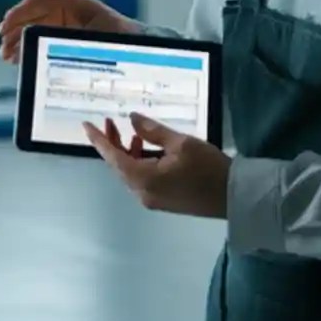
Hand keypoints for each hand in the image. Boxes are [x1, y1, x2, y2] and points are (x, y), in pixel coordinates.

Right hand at [0, 0, 136, 62]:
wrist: (142, 49)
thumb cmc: (123, 39)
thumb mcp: (93, 38)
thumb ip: (64, 38)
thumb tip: (35, 41)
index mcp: (75, 4)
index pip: (38, 3)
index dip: (18, 15)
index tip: (4, 28)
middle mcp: (70, 11)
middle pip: (33, 18)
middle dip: (16, 33)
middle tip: (4, 51)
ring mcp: (69, 23)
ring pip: (36, 29)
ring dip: (20, 42)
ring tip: (9, 58)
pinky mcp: (70, 36)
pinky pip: (44, 38)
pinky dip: (32, 47)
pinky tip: (22, 58)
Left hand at [84, 113, 230, 218]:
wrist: (234, 196)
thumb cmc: (208, 167)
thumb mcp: (181, 143)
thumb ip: (153, 131)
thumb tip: (132, 119)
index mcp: (143, 179)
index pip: (112, 157)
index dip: (98, 140)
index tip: (86, 125)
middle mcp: (142, 193)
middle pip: (118, 166)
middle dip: (113, 143)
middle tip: (111, 121)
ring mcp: (152, 200)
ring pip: (130, 173)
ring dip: (127, 153)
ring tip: (134, 133)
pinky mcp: (162, 201)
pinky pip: (141, 179)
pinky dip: (139, 163)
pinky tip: (147, 149)